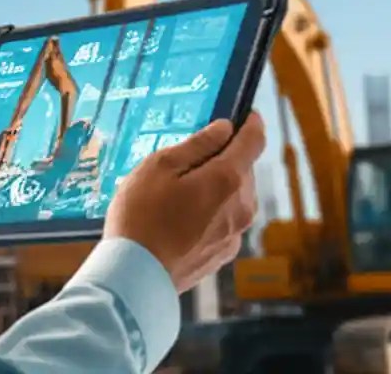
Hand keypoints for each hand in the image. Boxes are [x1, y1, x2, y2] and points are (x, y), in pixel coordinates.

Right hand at [105, 111, 265, 292]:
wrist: (135, 275)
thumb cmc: (141, 216)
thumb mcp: (160, 166)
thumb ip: (197, 145)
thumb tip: (224, 129)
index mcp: (228, 179)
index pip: (255, 141)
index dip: (252, 123)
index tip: (245, 115)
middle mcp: (242, 207)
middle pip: (244, 169)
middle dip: (225, 158)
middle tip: (190, 159)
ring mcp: (235, 234)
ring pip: (235, 197)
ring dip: (218, 187)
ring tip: (180, 193)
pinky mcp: (223, 254)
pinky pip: (225, 221)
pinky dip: (211, 213)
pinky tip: (181, 219)